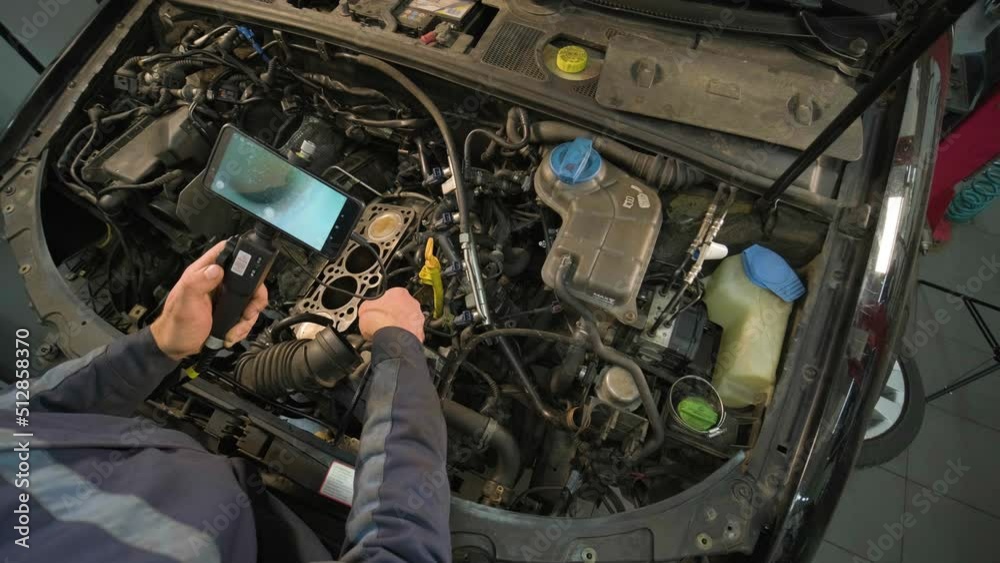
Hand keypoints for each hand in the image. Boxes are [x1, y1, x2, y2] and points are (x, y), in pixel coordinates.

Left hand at [151, 241, 267, 360]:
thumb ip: (198, 282)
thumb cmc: (176, 325)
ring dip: (249, 315)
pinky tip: (232, 332)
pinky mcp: (230, 310)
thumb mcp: (185, 302)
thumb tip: (216, 269)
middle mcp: (216, 282)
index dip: (242, 254)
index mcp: (204, 272)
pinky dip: (244, 325)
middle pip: (248, 277)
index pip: (227, 251)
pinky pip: (247, 313)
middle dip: (254, 295)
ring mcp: (225, 297)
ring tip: (237, 327)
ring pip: (251, 297)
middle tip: (249, 310)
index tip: (251, 271)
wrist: (177, 346)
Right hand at [358, 288, 424, 341]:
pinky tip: (397, 340)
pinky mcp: (420, 332)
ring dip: (402, 324)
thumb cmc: (379, 321)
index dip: (384, 303)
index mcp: (399, 292)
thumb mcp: (364, 308)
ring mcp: (418, 317)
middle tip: (384, 321)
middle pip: (403, 306)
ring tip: (390, 332)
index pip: (392, 294)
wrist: (391, 338)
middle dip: (395, 313)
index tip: (380, 309)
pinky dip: (406, 337)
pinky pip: (413, 333)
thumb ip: (368, 306)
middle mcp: (412, 303)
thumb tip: (365, 310)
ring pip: (410, 319)